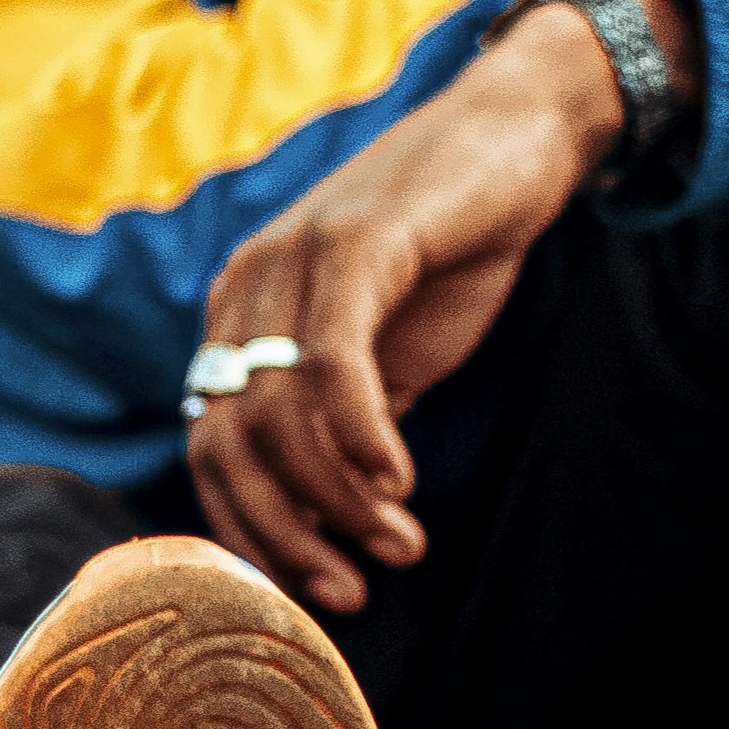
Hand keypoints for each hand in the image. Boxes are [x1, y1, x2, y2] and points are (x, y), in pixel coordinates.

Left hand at [185, 0, 687, 613]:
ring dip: (337, 500)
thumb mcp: (389, 357)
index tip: (314, 590)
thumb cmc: (451, 251)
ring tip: (398, 541)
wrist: (517, 138)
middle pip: (230, 443)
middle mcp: (248, 285)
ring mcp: (294, 258)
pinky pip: (331, 361)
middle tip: (352, 590)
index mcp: (241, 313)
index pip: (211, 448)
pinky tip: (399, 480)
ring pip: (279, 412)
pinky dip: (358, 436)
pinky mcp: (355, 241)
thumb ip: (346, 428)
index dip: (253, 533)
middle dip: (287, 536)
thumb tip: (321, 526)